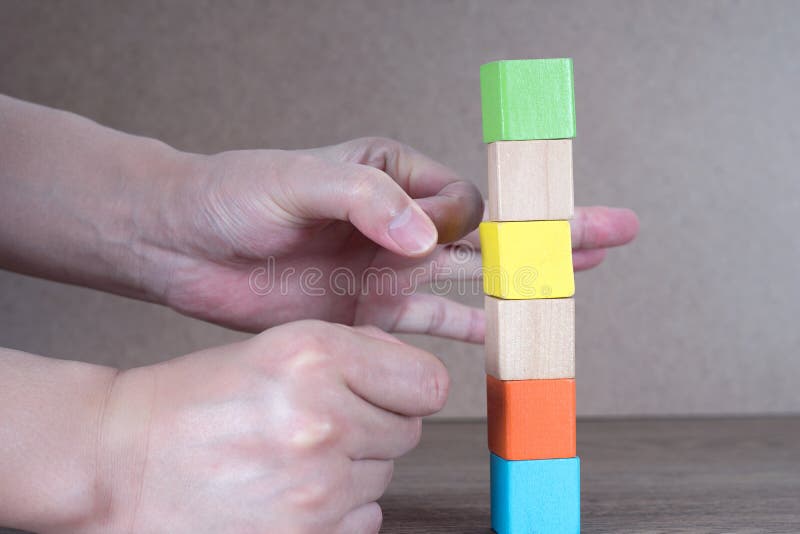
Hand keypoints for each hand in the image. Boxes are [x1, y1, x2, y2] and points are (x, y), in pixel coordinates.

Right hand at [96, 320, 445, 533]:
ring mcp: (316, 488)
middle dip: (373, 424)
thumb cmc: (193, 403)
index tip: (391, 390)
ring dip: (351, 467)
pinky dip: (339, 508)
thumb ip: (358, 352)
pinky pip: (364, 519)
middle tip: (317, 420)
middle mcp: (322, 421)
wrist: (122, 465)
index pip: (429, 382)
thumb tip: (414, 372)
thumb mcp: (277, 347)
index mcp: (315, 357)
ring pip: (384, 477)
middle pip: (408, 432)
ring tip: (291, 455)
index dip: (408, 385)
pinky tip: (290, 490)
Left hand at [155, 137, 637, 340]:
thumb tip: (422, 237)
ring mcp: (389, 268)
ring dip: (524, 285)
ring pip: (472, 279)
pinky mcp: (370, 309)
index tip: (487, 233)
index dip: (488, 217)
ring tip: (577, 285)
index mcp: (391, 174)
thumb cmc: (233, 194)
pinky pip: (432, 321)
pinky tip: (506, 334)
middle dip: (551, 233)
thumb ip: (366, 199)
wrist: (183, 245)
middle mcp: (399, 221)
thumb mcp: (296, 179)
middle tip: (612, 230)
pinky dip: (470, 328)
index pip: (464, 197)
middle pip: (489, 233)